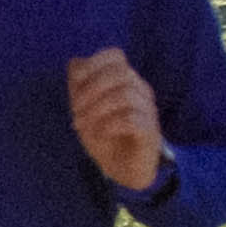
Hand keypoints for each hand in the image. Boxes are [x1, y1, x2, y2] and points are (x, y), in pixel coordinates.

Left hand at [66, 49, 165, 194]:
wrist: (122, 171)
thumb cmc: (105, 136)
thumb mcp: (84, 111)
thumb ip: (78, 87)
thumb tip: (75, 62)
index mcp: (125, 80)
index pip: (115, 55)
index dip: (92, 65)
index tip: (74, 86)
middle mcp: (140, 90)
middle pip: (120, 72)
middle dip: (91, 89)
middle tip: (75, 111)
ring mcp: (149, 110)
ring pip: (126, 94)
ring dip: (97, 109)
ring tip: (83, 125)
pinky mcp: (151, 132)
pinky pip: (132, 118)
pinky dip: (110, 125)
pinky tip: (100, 134)